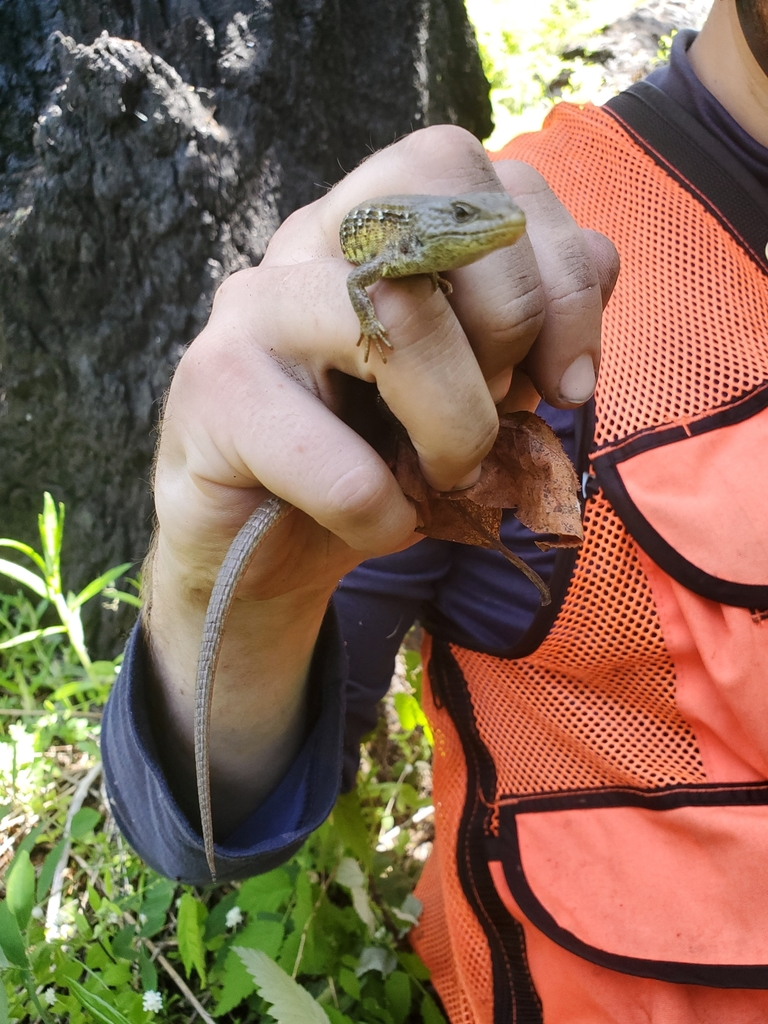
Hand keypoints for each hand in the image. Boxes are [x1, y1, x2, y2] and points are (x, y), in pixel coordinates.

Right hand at [144, 125, 618, 830]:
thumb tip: (594, 263)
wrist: (261, 547)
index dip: (556, 270)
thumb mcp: (473, 386)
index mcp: (370, 225)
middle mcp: (306, 241)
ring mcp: (253, 309)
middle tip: (498, 418)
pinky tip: (379, 523)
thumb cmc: (372, 458)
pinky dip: (383, 512)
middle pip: (439, 216)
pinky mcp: (215, 394)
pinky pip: (335, 459)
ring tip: (445, 478)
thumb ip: (532, 318)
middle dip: (511, 329)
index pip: (470, 170)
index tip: (571, 382)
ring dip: (456, 428)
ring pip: (395, 321)